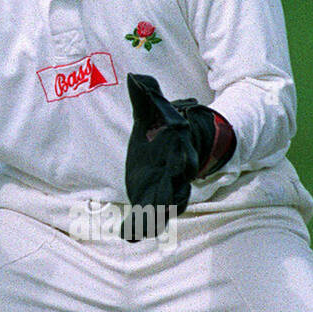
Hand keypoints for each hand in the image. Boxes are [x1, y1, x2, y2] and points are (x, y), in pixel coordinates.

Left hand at [122, 74, 235, 238]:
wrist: (176, 144)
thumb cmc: (163, 127)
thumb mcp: (153, 112)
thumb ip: (147, 98)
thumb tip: (136, 78)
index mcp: (180, 152)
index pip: (183, 159)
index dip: (181, 163)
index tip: (177, 168)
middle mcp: (177, 175)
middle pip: (177, 191)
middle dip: (169, 201)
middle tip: (158, 210)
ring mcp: (167, 190)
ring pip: (165, 208)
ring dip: (154, 219)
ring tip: (140, 230)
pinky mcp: (153, 200)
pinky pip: (150, 216)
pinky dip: (140, 226)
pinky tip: (129, 234)